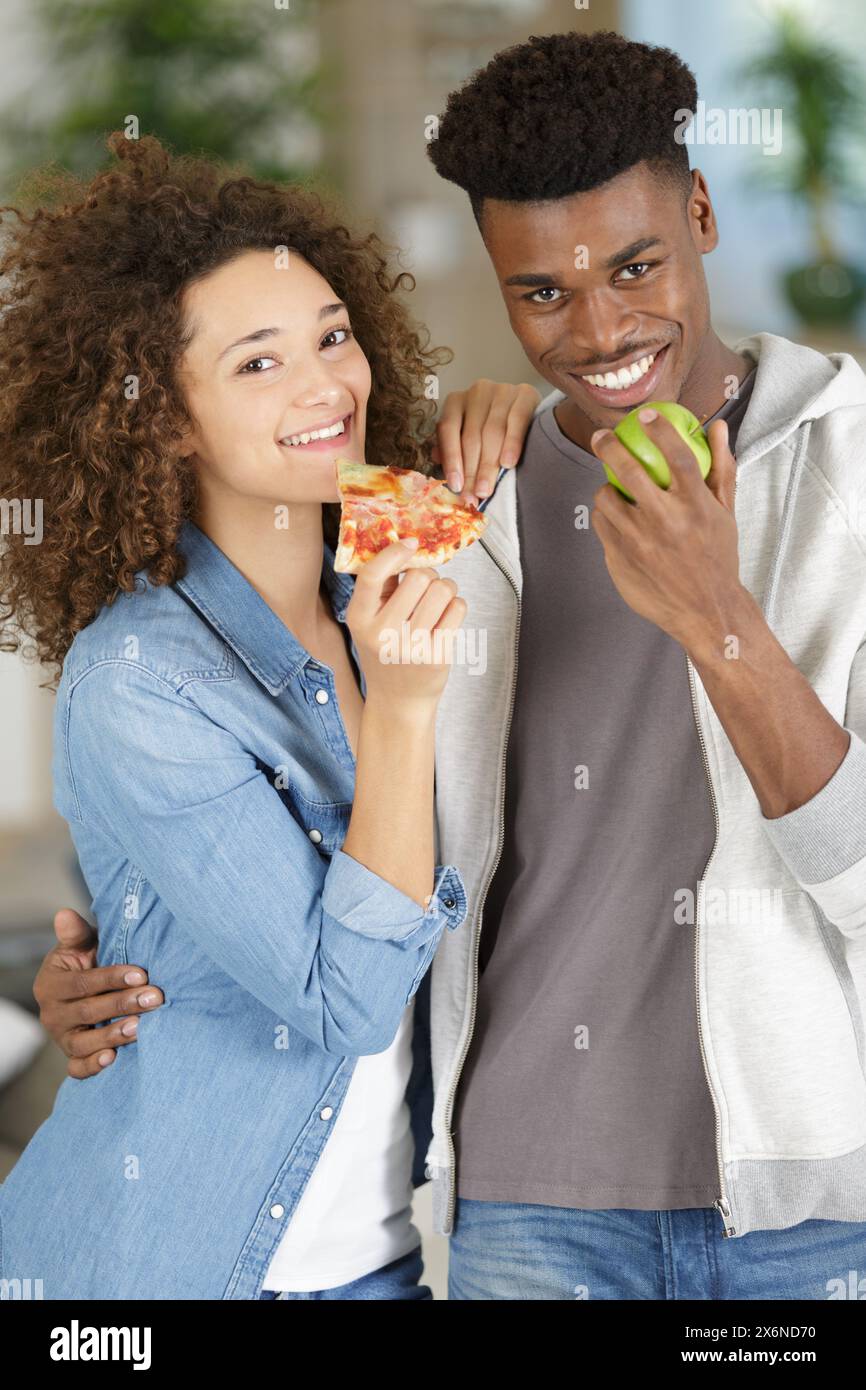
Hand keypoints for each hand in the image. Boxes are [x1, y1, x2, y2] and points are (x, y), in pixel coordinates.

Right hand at [33, 907, 164, 1078]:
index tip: (141, 974)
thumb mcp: (80, 945)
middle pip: (89, 1011)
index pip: (83, 983)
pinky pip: (78, 1068)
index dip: (111, 978)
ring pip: (84, 1042)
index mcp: (51, 984)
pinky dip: (93, 1066)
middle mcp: (52, 1014)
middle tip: (155, 998)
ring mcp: (62, 1038)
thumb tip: (65, 914)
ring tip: (140, 1028)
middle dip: (124, 1004)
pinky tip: (113, 1059)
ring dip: (114, 1036)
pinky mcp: (72, 1057)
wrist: (88, 987)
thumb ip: (75, 934)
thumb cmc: (88, 961)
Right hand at [346, 539, 467, 705]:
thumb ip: (381, 586)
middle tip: (427, 588)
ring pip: (443, 589)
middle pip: (419, 577)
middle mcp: (382, 633)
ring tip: (439, 602)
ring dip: (446, 588)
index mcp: (359, 619)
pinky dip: (457, 606)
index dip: (395, 553)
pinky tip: (447, 618)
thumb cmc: (386, 652)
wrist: (398, 701)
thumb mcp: (370, 622)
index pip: (372, 575)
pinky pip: (458, 608)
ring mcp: (410, 647)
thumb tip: (402, 544)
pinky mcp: (436, 656)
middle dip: (429, 575)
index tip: (412, 542)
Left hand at [432, 380, 540, 506]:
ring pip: (492, 432)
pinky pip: (516, 421)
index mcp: (456, 401)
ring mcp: (502, 390)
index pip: (448, 429)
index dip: (451, 459)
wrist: (531, 412)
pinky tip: (508, 463)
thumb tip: (436, 459)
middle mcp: (477, 391)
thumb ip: (452, 447)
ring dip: (488, 465)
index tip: (456, 486)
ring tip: (486, 489)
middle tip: (473, 496)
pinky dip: (512, 444)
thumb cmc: (494, 430)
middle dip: (471, 470)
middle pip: (471, 435)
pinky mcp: (525, 394)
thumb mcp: (470, 435)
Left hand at [589, 413, 742, 650]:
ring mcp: (639, 542)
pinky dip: (605, 517)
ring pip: (606, 499)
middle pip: (629, 469)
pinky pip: (601, 526)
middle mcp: (666, 521)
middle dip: (609, 445)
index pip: (677, 454)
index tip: (645, 415)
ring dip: (606, 489)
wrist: (706, 611)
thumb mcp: (725, 513)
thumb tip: (718, 427)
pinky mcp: (620, 559)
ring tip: (615, 491)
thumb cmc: (718, 558)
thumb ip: (720, 468)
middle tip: (602, 436)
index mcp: (697, 506)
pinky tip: (614, 518)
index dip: (659, 428)